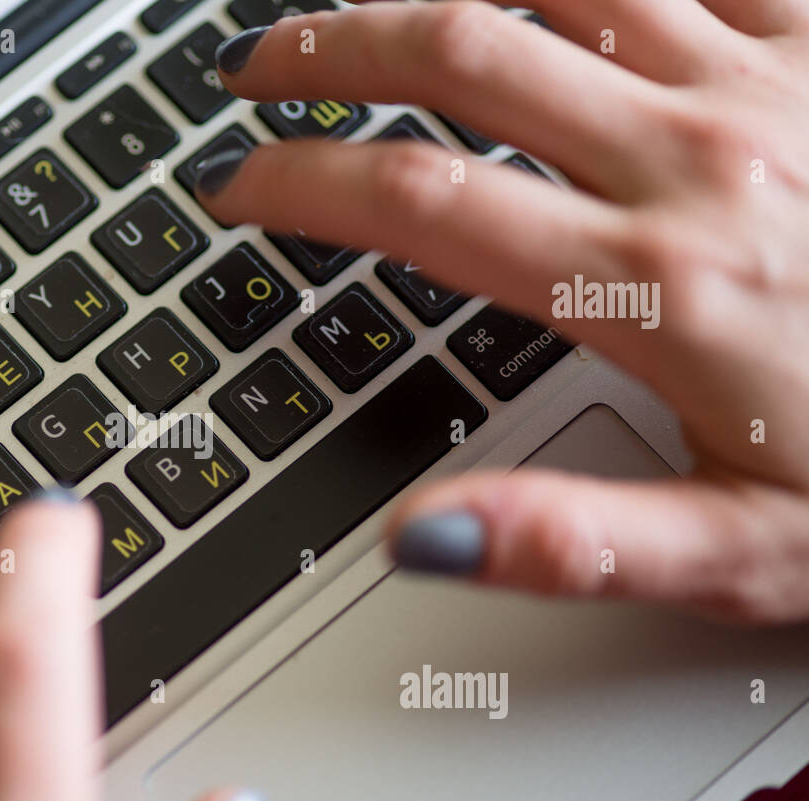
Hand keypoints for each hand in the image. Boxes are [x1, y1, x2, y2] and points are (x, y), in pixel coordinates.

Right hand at [200, 0, 808, 622]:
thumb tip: (421, 537)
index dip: (297, 185)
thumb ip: (576, 544)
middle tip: (258, 66)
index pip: (416, 204)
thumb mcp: (746, 554)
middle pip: (460, 52)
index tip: (236, 188)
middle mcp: (695, 157)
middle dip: (329, 49)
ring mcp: (765, 80)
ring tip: (368, 6)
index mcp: (653, 285)